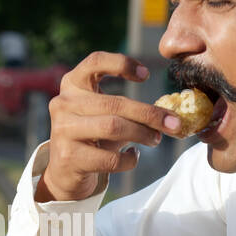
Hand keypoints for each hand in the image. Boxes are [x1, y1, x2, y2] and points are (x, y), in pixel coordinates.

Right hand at [38, 51, 181, 201]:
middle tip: (173, 123)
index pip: (95, 62)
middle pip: (114, 103)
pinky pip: (110, 158)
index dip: (122, 64)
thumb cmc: (93, 139)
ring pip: (113, 127)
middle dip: (149, 114)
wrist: (66, 173)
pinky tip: (133, 156)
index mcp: (72, 84)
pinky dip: (129, 159)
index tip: (147, 75)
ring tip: (156, 139)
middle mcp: (63, 103)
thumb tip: (169, 115)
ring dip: (142, 134)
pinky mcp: (68, 157)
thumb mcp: (105, 116)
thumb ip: (128, 109)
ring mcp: (62, 130)